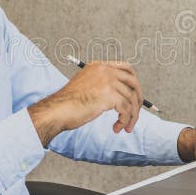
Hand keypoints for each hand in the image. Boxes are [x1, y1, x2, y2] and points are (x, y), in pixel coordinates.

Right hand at [28, 60, 144, 145]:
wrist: (57, 110)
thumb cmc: (68, 104)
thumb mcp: (87, 86)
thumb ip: (103, 85)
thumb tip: (124, 96)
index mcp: (99, 66)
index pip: (126, 68)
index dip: (134, 83)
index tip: (135, 97)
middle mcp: (105, 70)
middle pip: (133, 82)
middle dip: (138, 100)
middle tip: (135, 114)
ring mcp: (107, 81)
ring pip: (131, 99)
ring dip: (131, 116)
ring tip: (126, 127)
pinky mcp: (109, 95)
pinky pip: (126, 109)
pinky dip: (124, 121)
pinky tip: (116, 128)